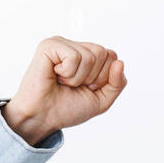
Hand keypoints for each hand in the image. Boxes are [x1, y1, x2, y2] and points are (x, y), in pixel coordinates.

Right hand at [3, 36, 126, 145]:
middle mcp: (76, 46)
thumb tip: (120, 62)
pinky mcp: (49, 45)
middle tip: (73, 85)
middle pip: (103, 53)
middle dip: (92, 78)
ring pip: (90, 56)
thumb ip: (117, 84)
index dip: (103, 78)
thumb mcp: (101, 100)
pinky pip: (74, 57)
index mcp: (88, 56)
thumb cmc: (67, 109)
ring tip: (62, 82)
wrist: (43, 118)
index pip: (112, 57)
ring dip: (77, 78)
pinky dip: (67, 74)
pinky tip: (55, 75)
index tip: (86, 88)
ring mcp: (62, 44)